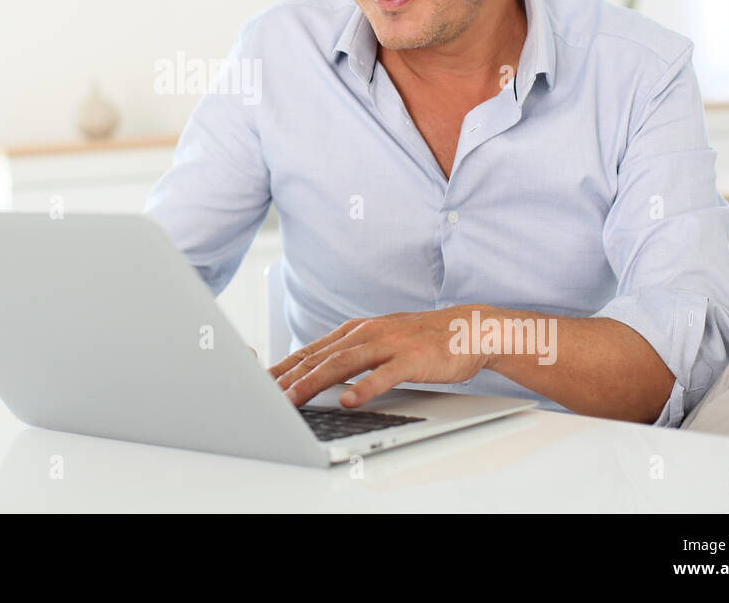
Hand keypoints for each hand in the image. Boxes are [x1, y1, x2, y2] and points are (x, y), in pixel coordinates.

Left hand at [268, 306, 490, 407]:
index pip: (311, 350)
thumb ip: (352, 354)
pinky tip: (349, 401)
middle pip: (320, 356)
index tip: (259, 381)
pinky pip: (384, 375)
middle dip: (288, 376)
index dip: (283, 366)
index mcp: (356, 331)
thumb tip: (318, 372)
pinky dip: (364, 388)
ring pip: (343, 363)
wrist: (469, 328)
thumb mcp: (380, 341)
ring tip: (292, 399)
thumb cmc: (422, 340)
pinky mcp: (412, 358)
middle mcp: (368, 333)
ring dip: (314, 382)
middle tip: (263, 394)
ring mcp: (389, 344)